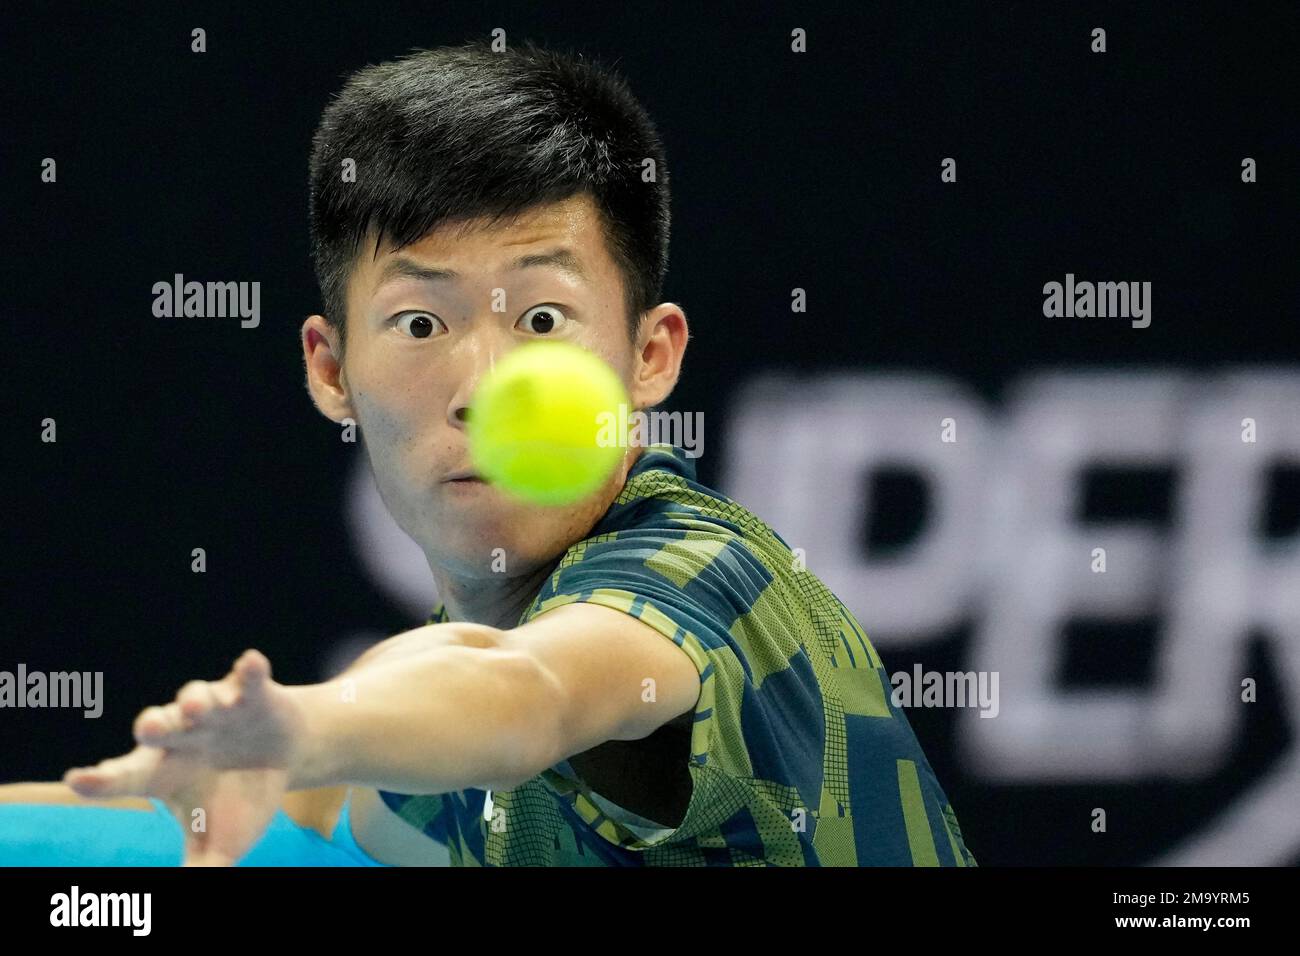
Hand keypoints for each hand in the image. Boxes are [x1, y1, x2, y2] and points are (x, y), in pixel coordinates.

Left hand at [64, 649, 308, 865]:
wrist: (284, 757)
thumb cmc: (239, 801)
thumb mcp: (221, 844)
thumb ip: (200, 869)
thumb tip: (185, 896)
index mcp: (164, 772)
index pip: (126, 776)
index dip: (102, 779)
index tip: (77, 780)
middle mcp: (184, 735)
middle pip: (160, 726)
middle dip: (155, 725)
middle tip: (150, 729)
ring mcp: (218, 710)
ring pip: (197, 697)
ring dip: (196, 700)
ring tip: (197, 708)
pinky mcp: (253, 693)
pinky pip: (248, 677)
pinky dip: (249, 670)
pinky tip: (251, 663)